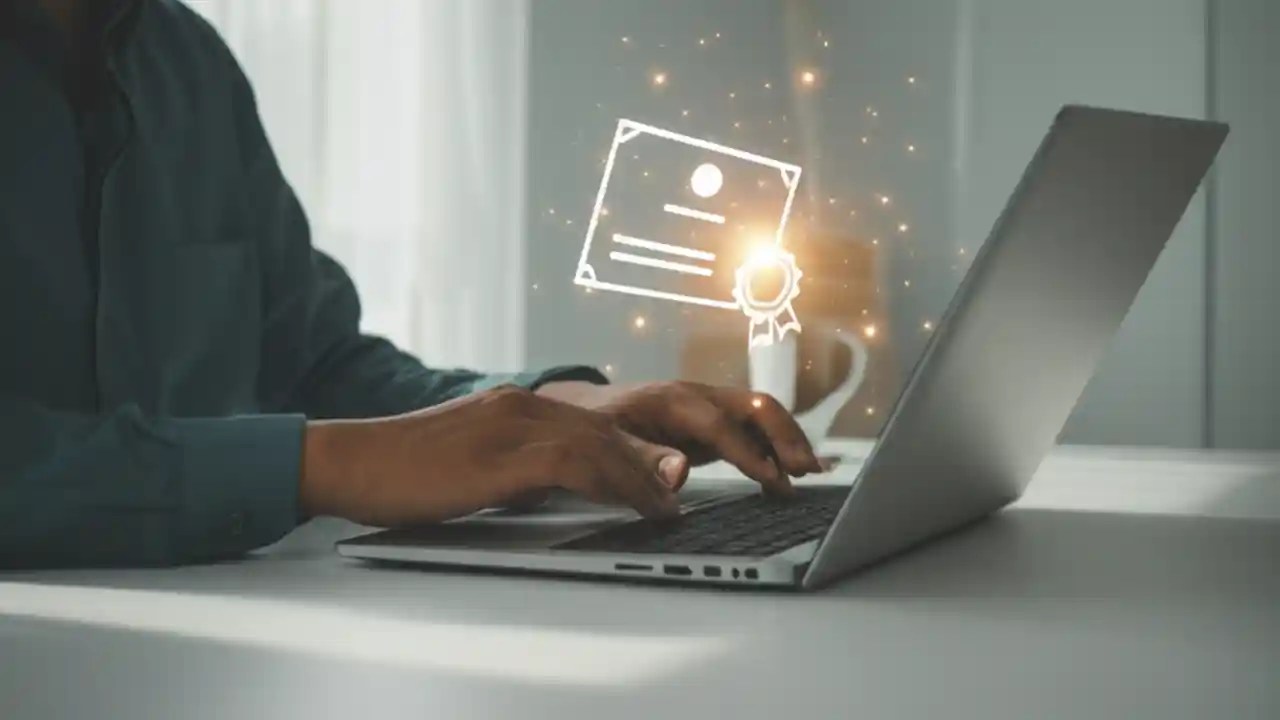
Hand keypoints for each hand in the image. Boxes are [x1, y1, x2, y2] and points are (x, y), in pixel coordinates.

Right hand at [299, 385, 683, 525]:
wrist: (348, 460)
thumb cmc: (399, 471)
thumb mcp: (467, 464)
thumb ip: (510, 467)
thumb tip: (547, 489)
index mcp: (511, 406)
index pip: (587, 423)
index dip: (629, 450)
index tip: (657, 475)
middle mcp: (518, 406)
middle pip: (602, 429)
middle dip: (647, 460)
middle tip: (681, 489)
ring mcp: (510, 425)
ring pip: (598, 443)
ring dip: (640, 476)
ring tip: (669, 506)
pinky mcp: (500, 454)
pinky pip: (573, 464)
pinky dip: (611, 483)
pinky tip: (632, 504)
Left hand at [537, 381, 822, 495]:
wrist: (585, 411)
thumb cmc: (595, 427)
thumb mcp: (606, 445)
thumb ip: (642, 459)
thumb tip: (680, 473)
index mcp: (673, 400)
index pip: (719, 423)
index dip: (748, 450)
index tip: (773, 478)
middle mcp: (698, 399)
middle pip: (754, 407)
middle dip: (785, 436)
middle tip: (807, 471)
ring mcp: (708, 410)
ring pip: (760, 417)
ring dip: (788, 442)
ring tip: (811, 474)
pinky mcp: (711, 426)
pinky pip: (751, 432)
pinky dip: (774, 450)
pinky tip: (788, 475)